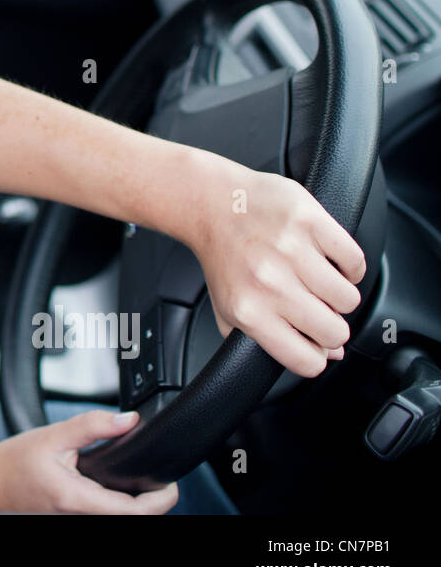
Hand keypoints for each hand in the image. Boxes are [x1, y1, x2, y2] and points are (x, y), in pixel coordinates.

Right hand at [0, 410, 177, 512]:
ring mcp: (77, 519)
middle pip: (133, 518)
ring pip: (119, 516)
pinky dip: (120, 502)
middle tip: (161, 476)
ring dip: (138, 502)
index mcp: (78, 500)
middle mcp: (80, 516)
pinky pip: (106, 513)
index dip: (161, 500)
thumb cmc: (11, 463)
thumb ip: (93, 426)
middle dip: (154, 500)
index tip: (171, 482)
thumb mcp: (53, 436)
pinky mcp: (74, 515)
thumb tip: (128, 420)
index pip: (135, 512)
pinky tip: (117, 483)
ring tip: (143, 477)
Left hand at [188, 158, 367, 377]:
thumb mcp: (229, 309)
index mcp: (249, 312)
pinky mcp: (310, 222)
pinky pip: (355, 261)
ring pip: (349, 299)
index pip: (307, 362)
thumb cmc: (224, 258)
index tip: (314, 341)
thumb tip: (328, 355)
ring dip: (339, 294)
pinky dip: (349, 265)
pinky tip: (329, 260)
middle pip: (334, 333)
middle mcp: (270, 284)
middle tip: (316, 307)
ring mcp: (292, 251)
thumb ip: (269, 343)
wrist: (211, 204)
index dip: (317, 355)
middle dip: (331, 325)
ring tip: (319, 281)